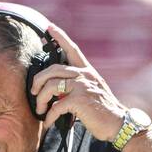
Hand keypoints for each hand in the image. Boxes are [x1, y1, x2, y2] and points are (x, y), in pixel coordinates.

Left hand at [29, 24, 126, 140]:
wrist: (117, 123)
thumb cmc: (102, 110)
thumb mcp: (92, 90)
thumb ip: (77, 84)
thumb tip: (57, 88)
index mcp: (87, 71)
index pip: (72, 49)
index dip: (60, 37)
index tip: (49, 27)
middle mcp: (84, 75)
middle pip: (53, 69)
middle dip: (38, 80)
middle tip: (34, 92)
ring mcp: (82, 86)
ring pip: (51, 86)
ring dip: (41, 100)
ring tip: (40, 110)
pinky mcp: (79, 100)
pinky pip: (56, 106)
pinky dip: (49, 116)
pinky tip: (48, 122)